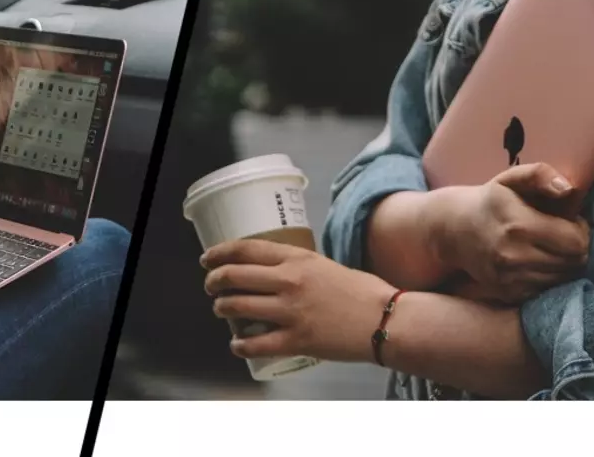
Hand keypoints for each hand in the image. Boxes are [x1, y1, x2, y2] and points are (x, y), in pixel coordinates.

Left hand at [202, 240, 394, 362]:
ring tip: (221, 310)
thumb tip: (273, 272)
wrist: (386, 320)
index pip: (244, 249)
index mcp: (296, 258)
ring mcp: (290, 312)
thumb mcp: (324, 265)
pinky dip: (239, 345)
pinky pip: (255, 344)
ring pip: (237, 307)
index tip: (207, 258)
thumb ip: (298, 267)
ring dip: (222, 309)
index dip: (218, 253)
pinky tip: (237, 344)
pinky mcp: (296, 341)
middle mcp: (288, 281)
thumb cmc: (361, 291)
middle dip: (214, 281)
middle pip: (234, 276)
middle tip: (211, 286)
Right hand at [432, 163, 589, 304]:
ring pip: (563, 278)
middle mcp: (513, 255)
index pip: (575, 241)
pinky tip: (536, 261)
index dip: (580, 229)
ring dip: (564, 263)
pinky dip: (548, 277)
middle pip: (574, 262)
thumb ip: (540, 175)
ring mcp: (509, 278)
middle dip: (575, 247)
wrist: (453, 229)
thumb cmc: (490, 201)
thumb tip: (568, 189)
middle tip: (562, 234)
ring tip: (549, 246)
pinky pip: (546, 290)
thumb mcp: (511, 179)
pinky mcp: (507, 293)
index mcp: (518, 225)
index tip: (569, 220)